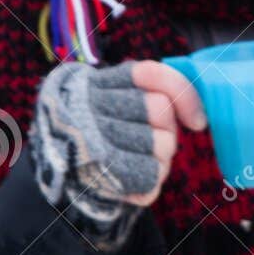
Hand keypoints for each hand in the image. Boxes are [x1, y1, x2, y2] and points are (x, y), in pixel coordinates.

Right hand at [30, 60, 207, 218]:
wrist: (55, 180)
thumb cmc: (96, 135)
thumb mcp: (108, 99)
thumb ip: (147, 91)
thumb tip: (198, 117)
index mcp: (91, 85)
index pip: (149, 74)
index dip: (184, 95)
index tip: (197, 121)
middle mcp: (87, 108)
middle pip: (160, 109)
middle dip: (166, 128)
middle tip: (150, 139)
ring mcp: (92, 141)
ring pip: (163, 142)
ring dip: (161, 155)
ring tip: (138, 159)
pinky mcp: (101, 174)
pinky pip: (153, 173)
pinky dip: (152, 177)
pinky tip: (134, 178)